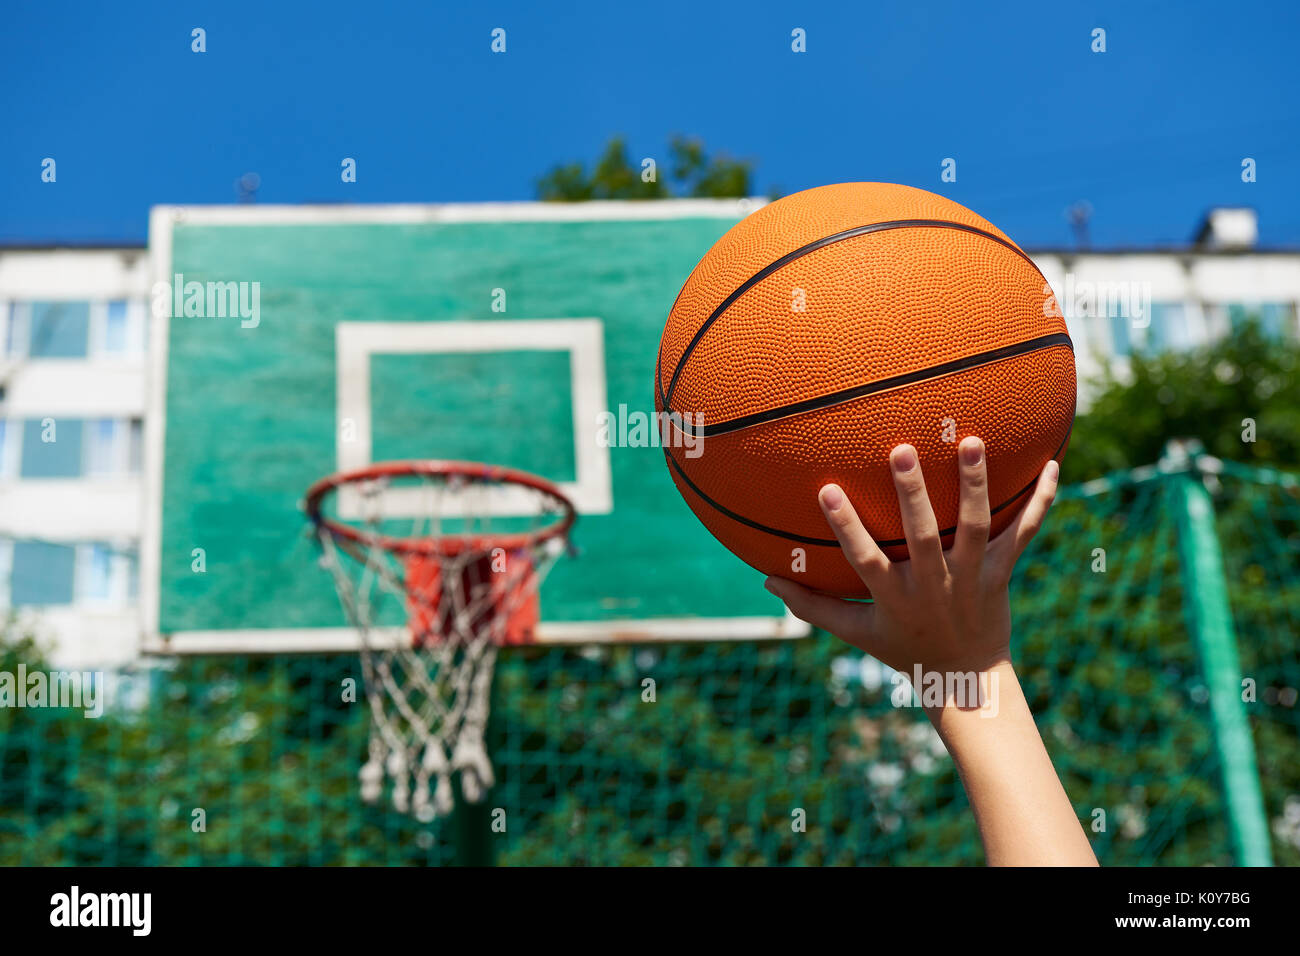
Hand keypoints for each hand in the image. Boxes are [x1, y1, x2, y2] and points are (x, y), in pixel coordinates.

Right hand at [764, 437, 1058, 675]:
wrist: (968, 679)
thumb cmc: (904, 650)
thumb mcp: (856, 632)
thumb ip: (813, 606)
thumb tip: (767, 581)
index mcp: (897, 598)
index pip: (866, 560)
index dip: (847, 528)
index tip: (827, 489)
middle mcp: (936, 586)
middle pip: (924, 537)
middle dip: (913, 495)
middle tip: (902, 451)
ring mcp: (974, 579)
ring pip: (978, 528)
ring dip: (975, 485)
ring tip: (972, 442)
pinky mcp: (1004, 573)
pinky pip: (1026, 533)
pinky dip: (1042, 502)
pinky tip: (1051, 465)